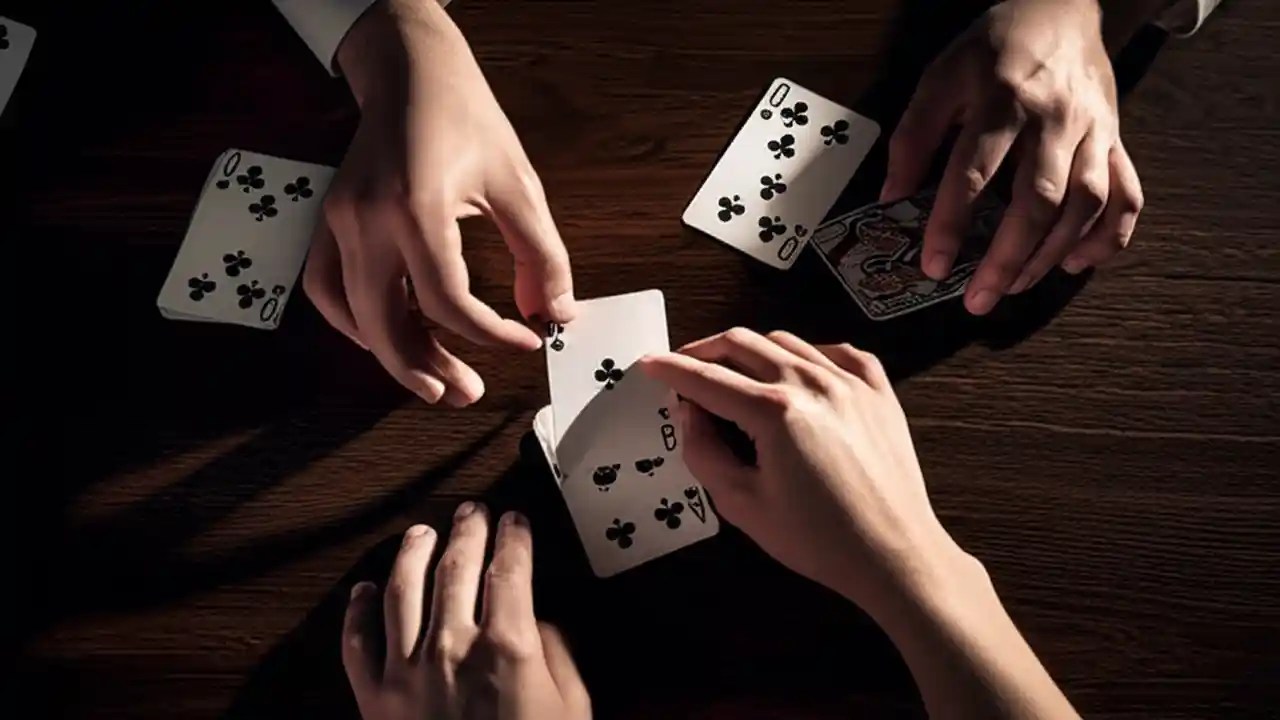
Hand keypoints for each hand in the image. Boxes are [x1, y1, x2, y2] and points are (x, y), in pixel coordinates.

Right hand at [305, 0, 574, 405]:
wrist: (411, 72)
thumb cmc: (467, 118)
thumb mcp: (518, 183)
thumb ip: (541, 254)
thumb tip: (556, 313)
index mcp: (416, 207)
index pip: (447, 301)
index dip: (491, 335)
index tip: (529, 341)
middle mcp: (367, 220)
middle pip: (387, 322)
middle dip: (429, 369)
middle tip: (467, 394)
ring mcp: (339, 221)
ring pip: (353, 314)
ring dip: (392, 355)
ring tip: (433, 381)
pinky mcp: (329, 220)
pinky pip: (326, 289)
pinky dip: (354, 323)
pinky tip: (387, 341)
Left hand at [342, 505, 590, 718]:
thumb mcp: (571, 711)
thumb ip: (556, 657)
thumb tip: (535, 620)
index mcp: (507, 648)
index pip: (510, 570)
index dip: (514, 537)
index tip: (516, 519)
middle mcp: (452, 647)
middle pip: (456, 568)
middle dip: (467, 531)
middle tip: (472, 511)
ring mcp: (407, 671)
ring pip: (402, 590)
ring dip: (413, 553)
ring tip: (422, 532)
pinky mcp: (373, 699)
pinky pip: (357, 642)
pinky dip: (357, 611)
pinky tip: (365, 590)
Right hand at [638, 329, 962, 610]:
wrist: (895, 554)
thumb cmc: (820, 540)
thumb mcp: (743, 505)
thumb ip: (704, 453)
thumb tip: (689, 414)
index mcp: (775, 411)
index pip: (706, 378)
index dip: (671, 369)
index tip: (650, 364)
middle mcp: (812, 383)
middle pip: (742, 344)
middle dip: (704, 351)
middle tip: (684, 368)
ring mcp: (850, 381)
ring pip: (785, 341)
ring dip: (749, 350)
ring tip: (733, 374)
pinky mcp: (878, 390)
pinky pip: (834, 351)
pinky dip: (804, 354)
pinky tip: (794, 373)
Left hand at [882, 0, 1143, 314]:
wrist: (1063, 8)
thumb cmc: (994, 48)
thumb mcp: (940, 77)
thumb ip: (914, 137)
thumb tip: (892, 197)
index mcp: (1002, 100)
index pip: (973, 174)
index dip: (950, 225)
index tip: (932, 266)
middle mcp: (1054, 119)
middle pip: (1037, 200)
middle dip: (1006, 258)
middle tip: (978, 299)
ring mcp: (1093, 131)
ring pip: (1084, 204)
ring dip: (1050, 255)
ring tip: (1014, 286)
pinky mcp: (1116, 140)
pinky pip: (1126, 196)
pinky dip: (1107, 237)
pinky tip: (1076, 264)